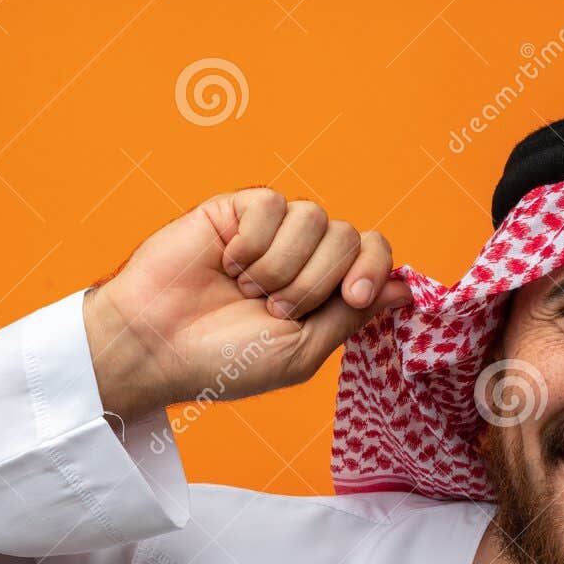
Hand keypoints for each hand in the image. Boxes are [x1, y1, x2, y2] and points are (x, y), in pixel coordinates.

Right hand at [83, 188, 411, 419]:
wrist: (158, 345)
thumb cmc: (223, 360)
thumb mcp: (300, 353)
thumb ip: (350, 318)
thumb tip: (404, 288)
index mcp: (325, 293)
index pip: (376, 255)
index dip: (372, 268)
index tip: (352, 296)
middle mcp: (305, 258)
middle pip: (349, 237)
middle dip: (316, 280)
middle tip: (275, 309)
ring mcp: (272, 232)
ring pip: (313, 218)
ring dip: (281, 265)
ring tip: (246, 290)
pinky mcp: (238, 211)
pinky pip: (272, 203)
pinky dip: (252, 241)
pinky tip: (227, 263)